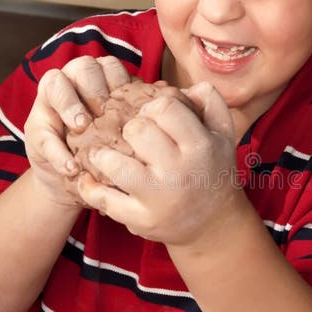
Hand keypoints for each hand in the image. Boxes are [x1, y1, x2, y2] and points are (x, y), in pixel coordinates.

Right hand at [24, 55, 130, 205]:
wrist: (81, 182)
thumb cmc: (112, 149)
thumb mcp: (129, 131)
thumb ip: (143, 110)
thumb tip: (166, 91)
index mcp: (102, 79)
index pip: (110, 65)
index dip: (119, 80)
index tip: (132, 107)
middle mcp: (75, 82)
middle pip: (82, 66)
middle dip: (94, 87)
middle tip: (105, 112)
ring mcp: (52, 102)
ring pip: (55, 82)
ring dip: (70, 104)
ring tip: (81, 127)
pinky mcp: (36, 128)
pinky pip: (43, 132)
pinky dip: (57, 152)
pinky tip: (71, 167)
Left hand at [76, 82, 240, 244]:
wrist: (214, 224)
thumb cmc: (212, 170)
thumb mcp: (223, 134)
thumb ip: (210, 101)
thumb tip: (185, 87)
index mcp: (199, 146)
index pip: (164, 108)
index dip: (153, 106)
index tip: (152, 116)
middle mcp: (180, 172)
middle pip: (137, 130)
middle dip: (130, 128)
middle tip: (131, 136)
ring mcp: (159, 198)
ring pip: (114, 164)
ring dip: (102, 155)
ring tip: (102, 154)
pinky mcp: (142, 220)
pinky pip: (104, 200)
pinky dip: (90, 188)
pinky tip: (88, 179)